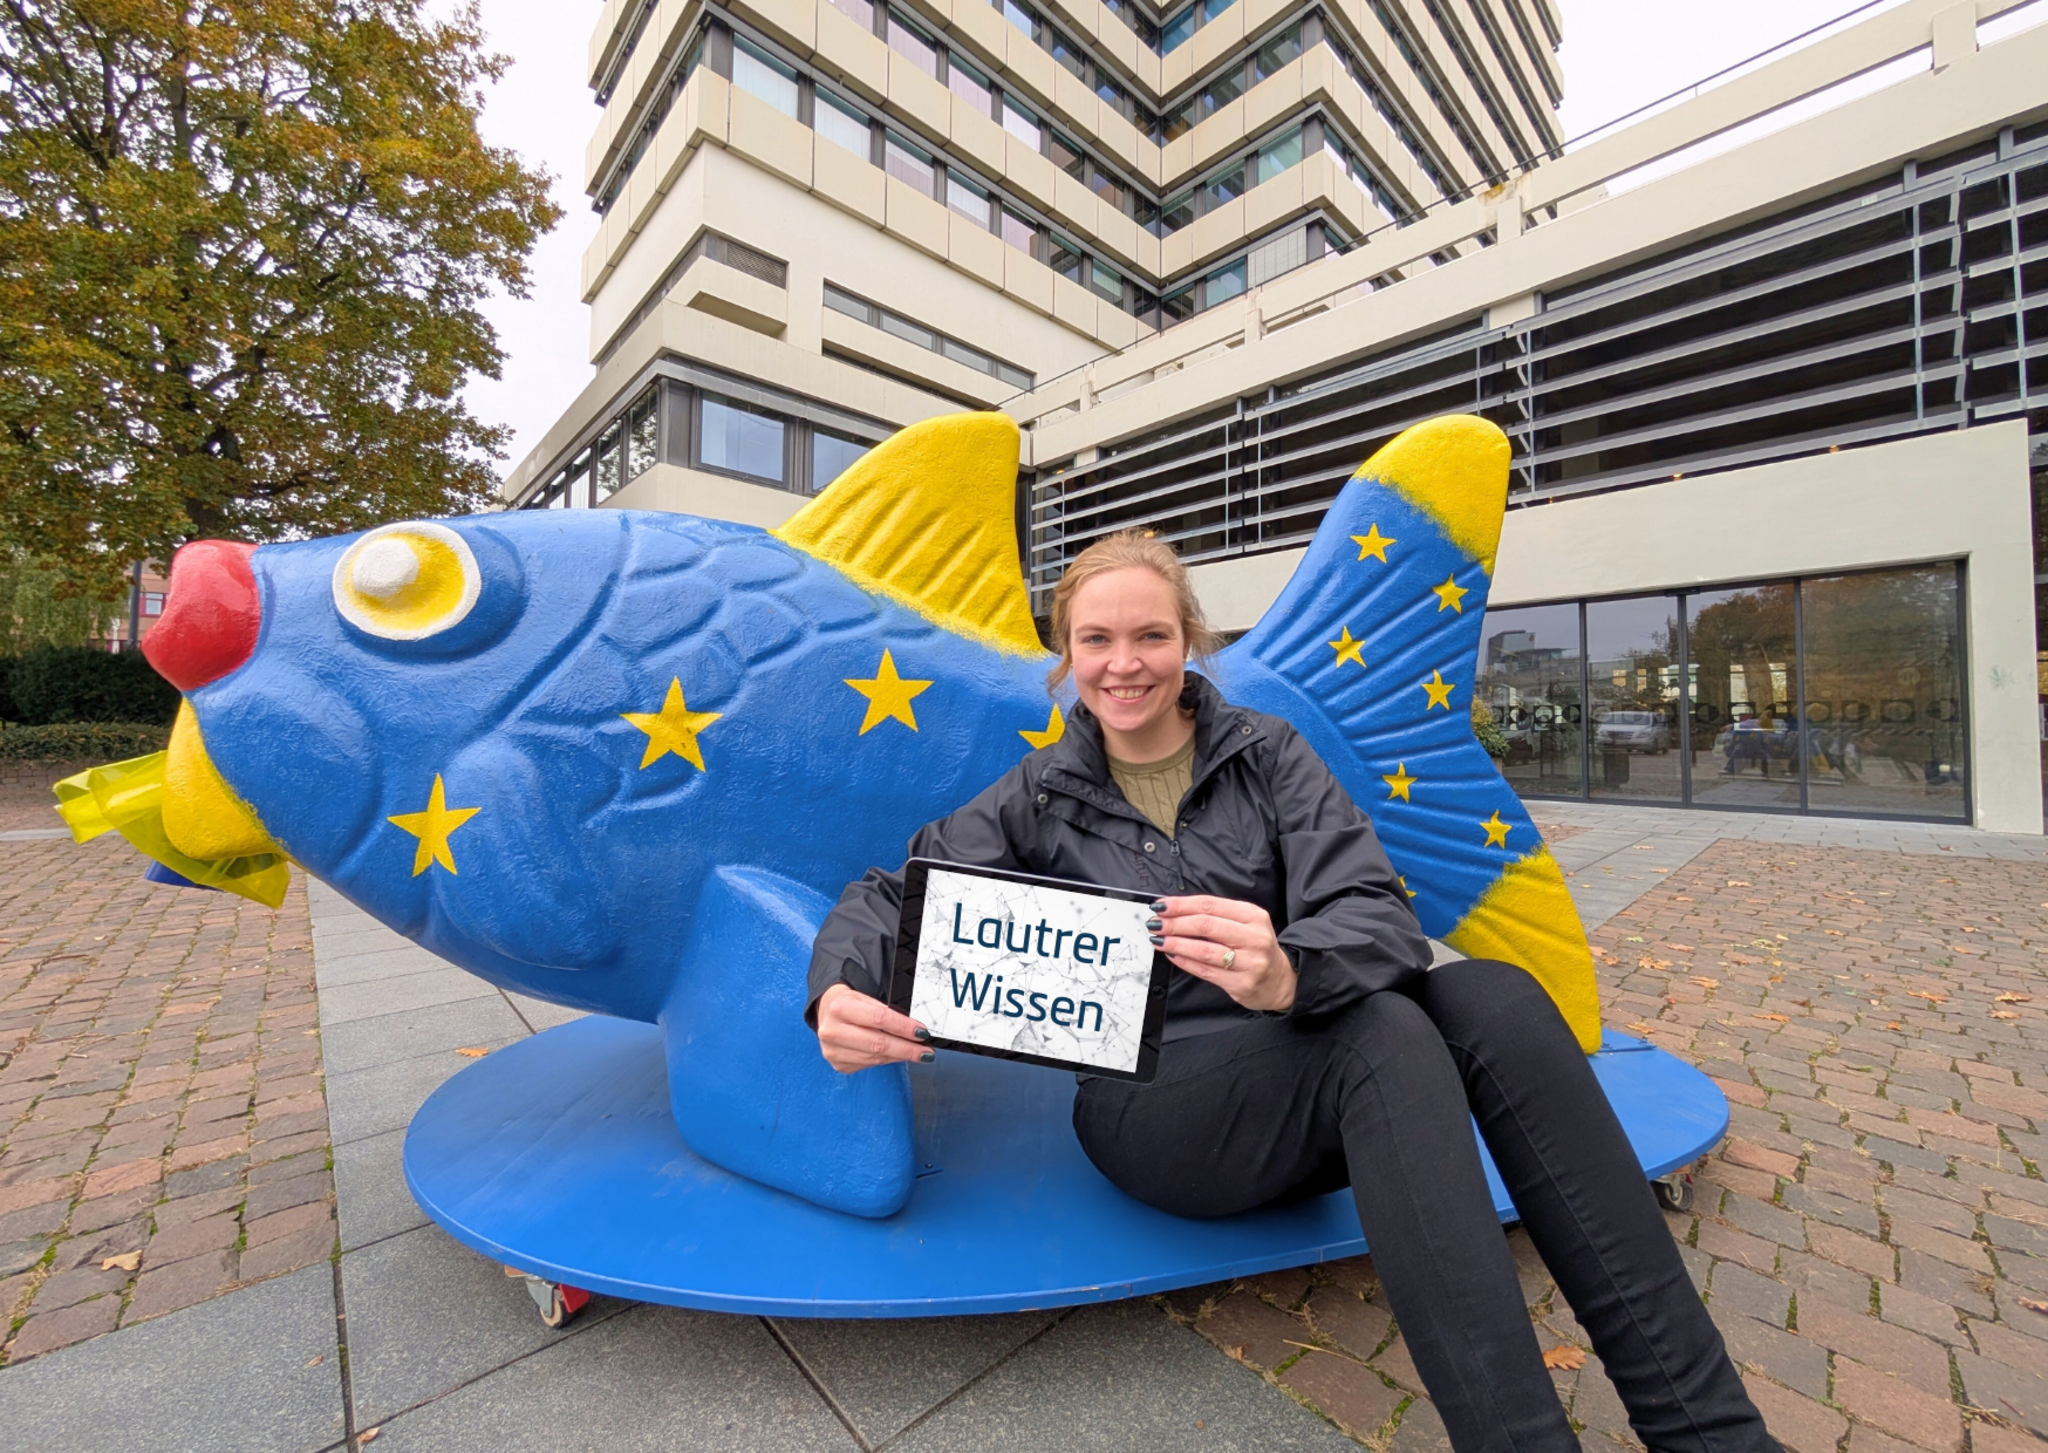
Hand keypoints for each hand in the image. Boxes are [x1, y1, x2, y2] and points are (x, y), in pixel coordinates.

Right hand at [816, 983, 933, 1072]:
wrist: (827, 1013)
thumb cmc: (851, 1004)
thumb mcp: (865, 999)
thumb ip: (886, 1012)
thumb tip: (915, 1030)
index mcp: (839, 1007)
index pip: (878, 1018)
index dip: (903, 1027)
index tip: (922, 1032)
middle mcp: (832, 1031)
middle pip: (877, 1043)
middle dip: (907, 1049)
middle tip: (926, 1052)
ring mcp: (833, 1051)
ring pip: (876, 1057)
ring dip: (900, 1056)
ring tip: (918, 1054)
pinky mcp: (838, 1064)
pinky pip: (870, 1064)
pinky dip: (888, 1060)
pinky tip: (898, 1055)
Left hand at [1150, 895, 1295, 1011]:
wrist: (1280, 980)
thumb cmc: (1256, 947)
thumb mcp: (1245, 923)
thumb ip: (1216, 915)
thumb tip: (1176, 911)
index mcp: (1253, 916)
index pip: (1210, 905)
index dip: (1182, 905)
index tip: (1161, 906)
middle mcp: (1254, 938)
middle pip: (1206, 926)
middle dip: (1175, 924)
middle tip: (1156, 923)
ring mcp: (1249, 962)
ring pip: (1204, 950)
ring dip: (1176, 944)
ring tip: (1159, 939)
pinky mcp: (1241, 983)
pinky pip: (1205, 971)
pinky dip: (1185, 962)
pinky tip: (1173, 955)